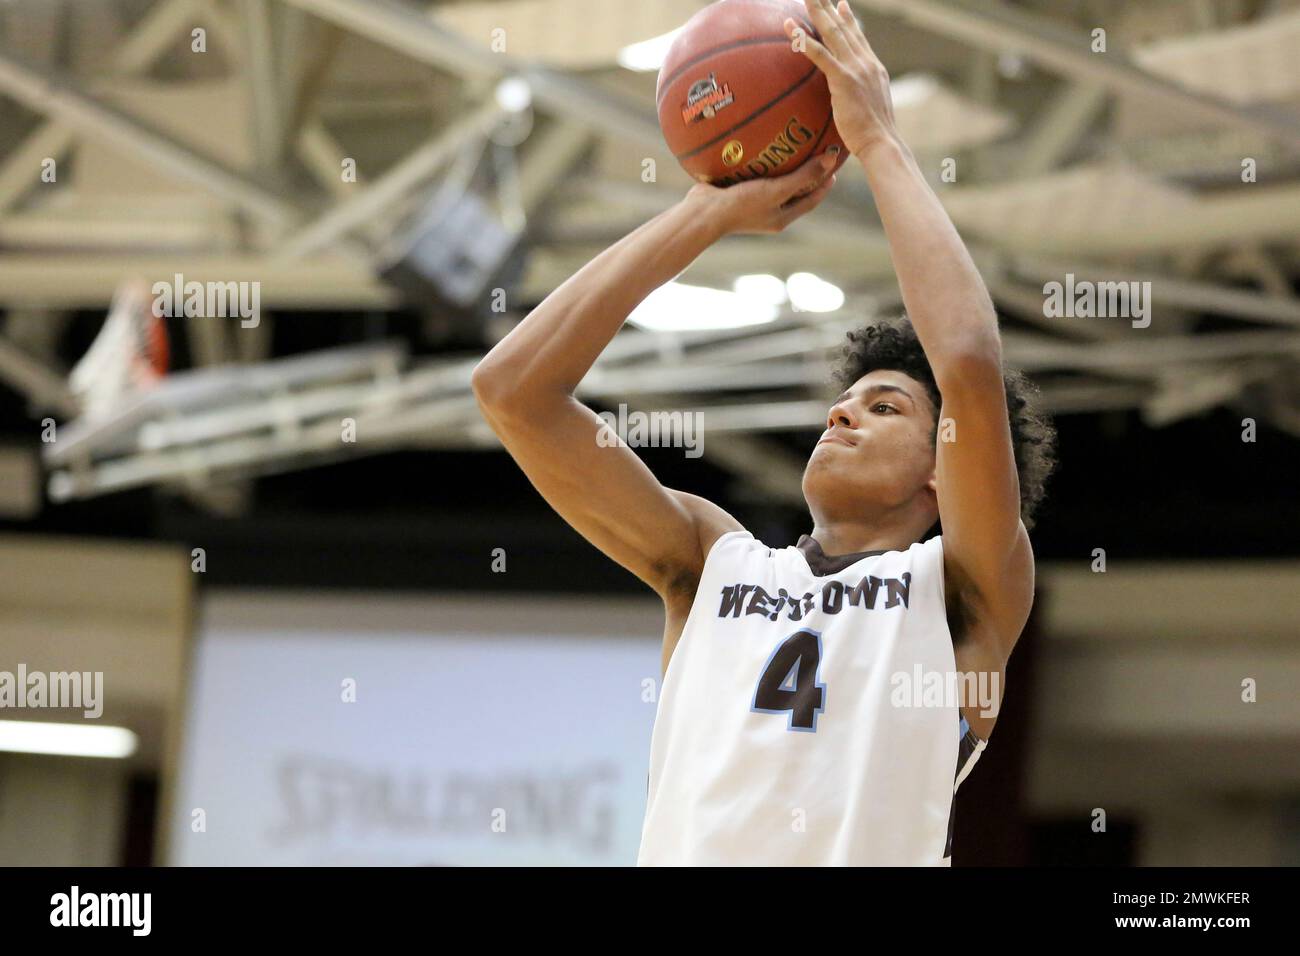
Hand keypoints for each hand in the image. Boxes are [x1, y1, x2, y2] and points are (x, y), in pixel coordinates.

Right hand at [686, 151, 838, 235]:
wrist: (702, 214)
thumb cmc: (741, 206)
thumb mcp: (777, 190)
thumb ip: (804, 176)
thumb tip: (831, 158)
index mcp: (782, 217)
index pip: (811, 199)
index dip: (825, 183)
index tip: (834, 164)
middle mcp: (768, 211)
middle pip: (794, 189)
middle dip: (806, 171)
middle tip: (815, 148)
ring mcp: (751, 201)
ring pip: (772, 180)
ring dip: (781, 163)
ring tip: (788, 141)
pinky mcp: (735, 190)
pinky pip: (752, 172)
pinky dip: (758, 159)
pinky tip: (758, 141)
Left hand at [786, 0, 897, 159]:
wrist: (882, 142)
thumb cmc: (873, 137)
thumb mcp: (870, 112)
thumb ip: (861, 100)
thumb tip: (852, 106)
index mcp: (874, 69)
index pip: (859, 39)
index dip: (849, 20)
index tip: (841, 4)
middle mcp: (867, 63)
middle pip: (845, 28)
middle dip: (830, 9)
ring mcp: (856, 69)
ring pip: (833, 34)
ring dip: (817, 13)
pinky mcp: (844, 79)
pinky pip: (820, 54)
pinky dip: (803, 40)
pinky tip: (790, 28)